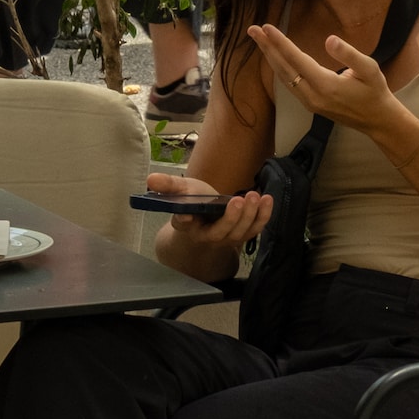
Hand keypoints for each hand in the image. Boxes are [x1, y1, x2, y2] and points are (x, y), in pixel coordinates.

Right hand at [146, 172, 272, 248]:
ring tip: (255, 196)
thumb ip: (168, 185)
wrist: (207, 214)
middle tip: (238, 200)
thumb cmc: (192, 201)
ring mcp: (227, 238)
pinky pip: (254, 229)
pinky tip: (267, 199)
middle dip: (231, 218)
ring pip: (240, 233)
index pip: (184, 225)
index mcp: (188, 226)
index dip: (185, 220)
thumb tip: (150, 180)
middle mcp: (208, 237)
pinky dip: (263, 216)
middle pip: (220, 233)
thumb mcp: (180, 190)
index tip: (184, 214)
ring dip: (250, 216)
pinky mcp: (243, 234)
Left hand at [247, 23, 412, 143]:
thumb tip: (329, 39)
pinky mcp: (310, 105)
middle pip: (284, 68)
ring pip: (284, 77)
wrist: (378, 120)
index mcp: (326, 85)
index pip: (297, 60)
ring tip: (259, 39)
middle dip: (267, 48)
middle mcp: (313, 96)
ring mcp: (309, 102)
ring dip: (270, 57)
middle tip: (252, 29)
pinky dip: (278, 68)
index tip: (267, 27)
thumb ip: (349, 54)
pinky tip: (274, 57)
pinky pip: (289, 84)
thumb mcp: (369, 69)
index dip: (280, 43)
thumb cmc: (375, 91)